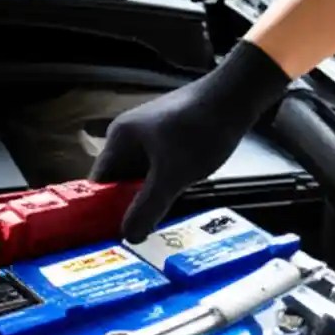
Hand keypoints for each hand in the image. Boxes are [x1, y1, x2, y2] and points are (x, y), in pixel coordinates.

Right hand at [89, 40, 290, 242]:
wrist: (236, 96)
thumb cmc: (199, 131)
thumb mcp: (171, 175)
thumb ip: (147, 207)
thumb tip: (128, 237)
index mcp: (119, 138)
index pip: (99, 181)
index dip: (101, 208)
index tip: (110, 232)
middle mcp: (130, 134)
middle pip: (120, 179)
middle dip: (127, 203)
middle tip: (138, 230)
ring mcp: (151, 133)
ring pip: (142, 173)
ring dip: (148, 194)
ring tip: (157, 218)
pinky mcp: (171, 134)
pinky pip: (159, 165)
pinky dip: (164, 181)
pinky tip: (176, 196)